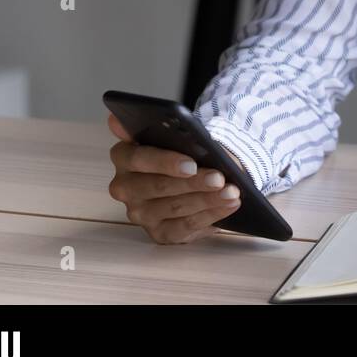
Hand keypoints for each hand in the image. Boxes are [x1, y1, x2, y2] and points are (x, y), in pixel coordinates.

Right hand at [106, 112, 243, 244]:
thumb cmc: (182, 148)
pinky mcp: (158, 232)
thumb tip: (133, 124)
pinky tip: (229, 205)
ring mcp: (140, 213)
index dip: (165, 162)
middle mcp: (125, 187)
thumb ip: (161, 128)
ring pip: (175, 207)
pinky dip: (211, 215)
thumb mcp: (177, 134)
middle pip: (158, 186)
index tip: (192, 164)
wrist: (195, 172)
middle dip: (193, 183)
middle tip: (220, 178)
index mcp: (123, 155)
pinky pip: (185, 226)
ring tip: (233, 191)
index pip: (138, 158)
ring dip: (207, 199)